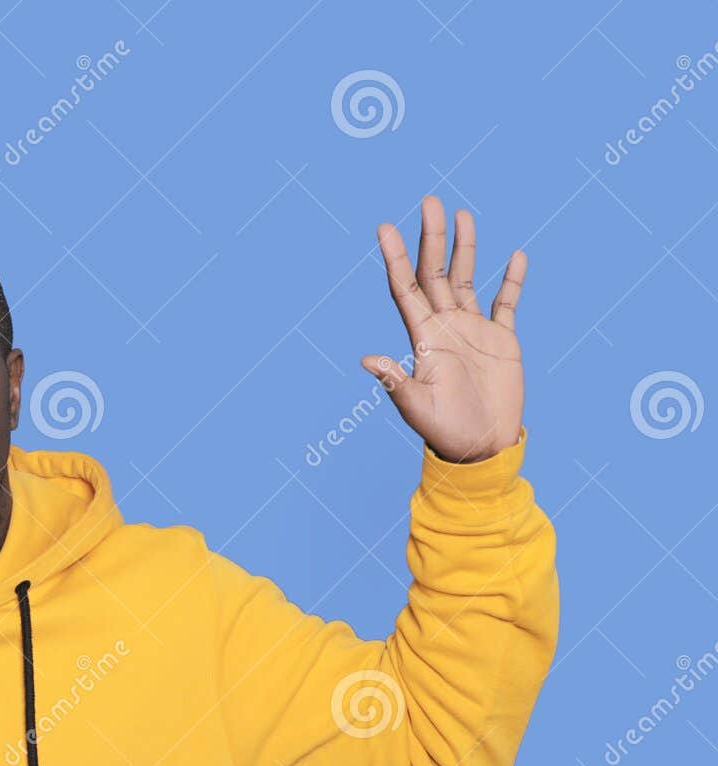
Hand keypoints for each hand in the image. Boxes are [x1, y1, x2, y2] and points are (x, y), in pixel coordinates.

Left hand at [364, 196, 526, 463]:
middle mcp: (445, 327)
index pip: (405, 288)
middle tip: (430, 200)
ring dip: (465, 248)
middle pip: (435, 273)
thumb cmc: (444, 430)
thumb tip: (367, 360)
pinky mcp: (501, 340)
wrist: (481, 447)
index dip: (395, 258)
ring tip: (462, 215)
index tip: (385, 227)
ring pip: (467, 279)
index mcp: (424, 337)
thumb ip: (395, 382)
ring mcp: (473, 331)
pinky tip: (516, 255)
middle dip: (432, 237)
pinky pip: (507, 303)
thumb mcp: (416, 407)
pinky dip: (512, 281)